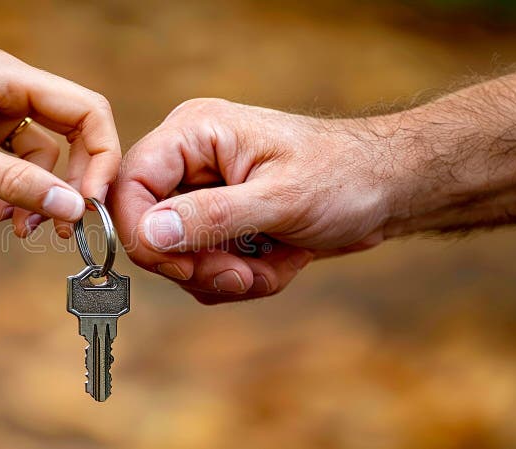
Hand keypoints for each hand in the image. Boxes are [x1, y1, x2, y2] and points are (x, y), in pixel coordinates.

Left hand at [0, 49, 120, 236]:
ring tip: (19, 229)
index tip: (90, 203)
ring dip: (38, 195)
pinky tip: (0, 217)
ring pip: (43, 156)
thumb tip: (71, 208)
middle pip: (72, 133)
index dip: (100, 156)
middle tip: (66, 226)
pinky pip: (15, 164)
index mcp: (7, 76)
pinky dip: (15, 192)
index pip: (85, 110)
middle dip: (72, 181)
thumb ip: (12, 181)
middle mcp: (8, 88)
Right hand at [110, 98, 393, 303]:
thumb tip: (147, 236)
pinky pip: (203, 266)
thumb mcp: (280, 199)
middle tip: (243, 274)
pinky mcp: (217, 221)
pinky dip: (240, 276)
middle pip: (150, 229)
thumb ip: (211, 217)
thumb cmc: (344, 176)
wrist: (385, 189)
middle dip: (198, 265)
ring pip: (177, 256)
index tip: (183, 266)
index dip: (143, 233)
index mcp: (195, 134)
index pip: (130, 183)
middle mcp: (189, 161)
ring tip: (273, 264)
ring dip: (225, 276)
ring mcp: (202, 193)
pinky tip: (278, 260)